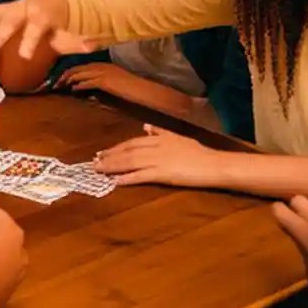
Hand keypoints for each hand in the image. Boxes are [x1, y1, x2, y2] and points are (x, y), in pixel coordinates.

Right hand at [0, 0, 92, 57]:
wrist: (51, 1)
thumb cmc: (59, 22)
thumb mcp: (72, 31)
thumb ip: (79, 39)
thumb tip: (92, 43)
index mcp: (43, 12)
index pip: (36, 25)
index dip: (30, 39)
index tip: (24, 56)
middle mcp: (23, 7)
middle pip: (10, 17)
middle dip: (1, 30)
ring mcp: (7, 8)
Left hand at [55, 62, 148, 99]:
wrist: (141, 89)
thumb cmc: (129, 87)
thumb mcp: (113, 81)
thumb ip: (101, 81)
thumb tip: (87, 86)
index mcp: (104, 65)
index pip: (83, 65)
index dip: (71, 71)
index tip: (62, 77)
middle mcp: (102, 66)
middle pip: (79, 68)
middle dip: (66, 74)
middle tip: (57, 82)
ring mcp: (104, 73)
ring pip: (81, 73)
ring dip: (69, 80)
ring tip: (60, 85)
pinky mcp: (105, 81)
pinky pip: (88, 82)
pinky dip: (79, 85)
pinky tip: (73, 89)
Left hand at [94, 124, 221, 186]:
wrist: (213, 164)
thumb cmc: (199, 153)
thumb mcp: (178, 137)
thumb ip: (161, 132)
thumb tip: (146, 126)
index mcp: (159, 138)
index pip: (132, 142)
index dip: (116, 148)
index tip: (102, 152)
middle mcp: (155, 147)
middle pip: (127, 151)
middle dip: (109, 157)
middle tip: (93, 162)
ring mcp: (158, 160)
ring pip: (129, 162)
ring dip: (112, 166)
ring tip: (98, 170)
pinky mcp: (162, 174)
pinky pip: (140, 176)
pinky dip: (126, 178)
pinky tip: (115, 181)